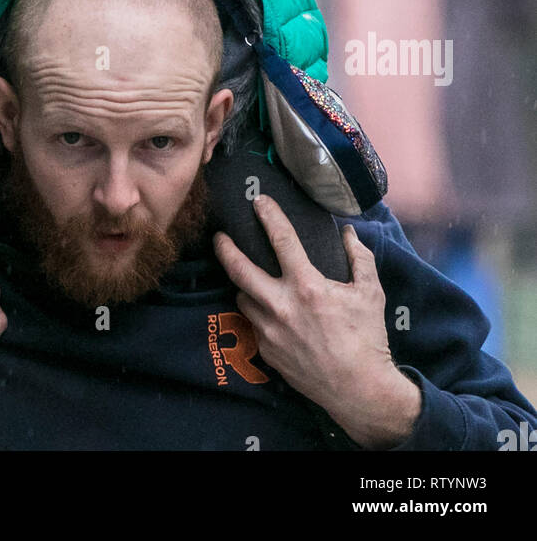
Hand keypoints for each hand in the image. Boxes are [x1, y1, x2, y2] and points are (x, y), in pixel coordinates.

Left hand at [213, 196, 421, 448]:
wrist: (359, 390)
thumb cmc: (368, 338)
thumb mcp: (371, 293)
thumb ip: (359, 257)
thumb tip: (348, 232)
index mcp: (307, 287)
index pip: (282, 240)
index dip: (268, 215)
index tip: (258, 200)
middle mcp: (281, 306)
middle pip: (239, 270)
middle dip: (225, 248)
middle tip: (219, 236)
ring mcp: (270, 331)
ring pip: (242, 297)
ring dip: (243, 285)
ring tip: (246, 275)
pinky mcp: (266, 352)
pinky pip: (253, 324)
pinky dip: (258, 313)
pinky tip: (267, 310)